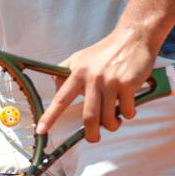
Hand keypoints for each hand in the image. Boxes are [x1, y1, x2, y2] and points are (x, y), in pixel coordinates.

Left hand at [35, 25, 156, 142]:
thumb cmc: (107, 50)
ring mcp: (110, 82)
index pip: (60, 99)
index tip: (41, 131)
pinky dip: (128, 113)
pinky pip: (126, 111)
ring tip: (116, 117)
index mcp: (78, 73)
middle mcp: (92, 78)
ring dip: (113, 124)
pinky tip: (129, 104)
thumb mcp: (81, 57)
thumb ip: (67, 73)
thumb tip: (56, 89)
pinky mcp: (128, 84)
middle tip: (93, 137)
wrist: (133, 37)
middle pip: (89, 118)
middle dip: (91, 134)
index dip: (50, 116)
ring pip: (109, 118)